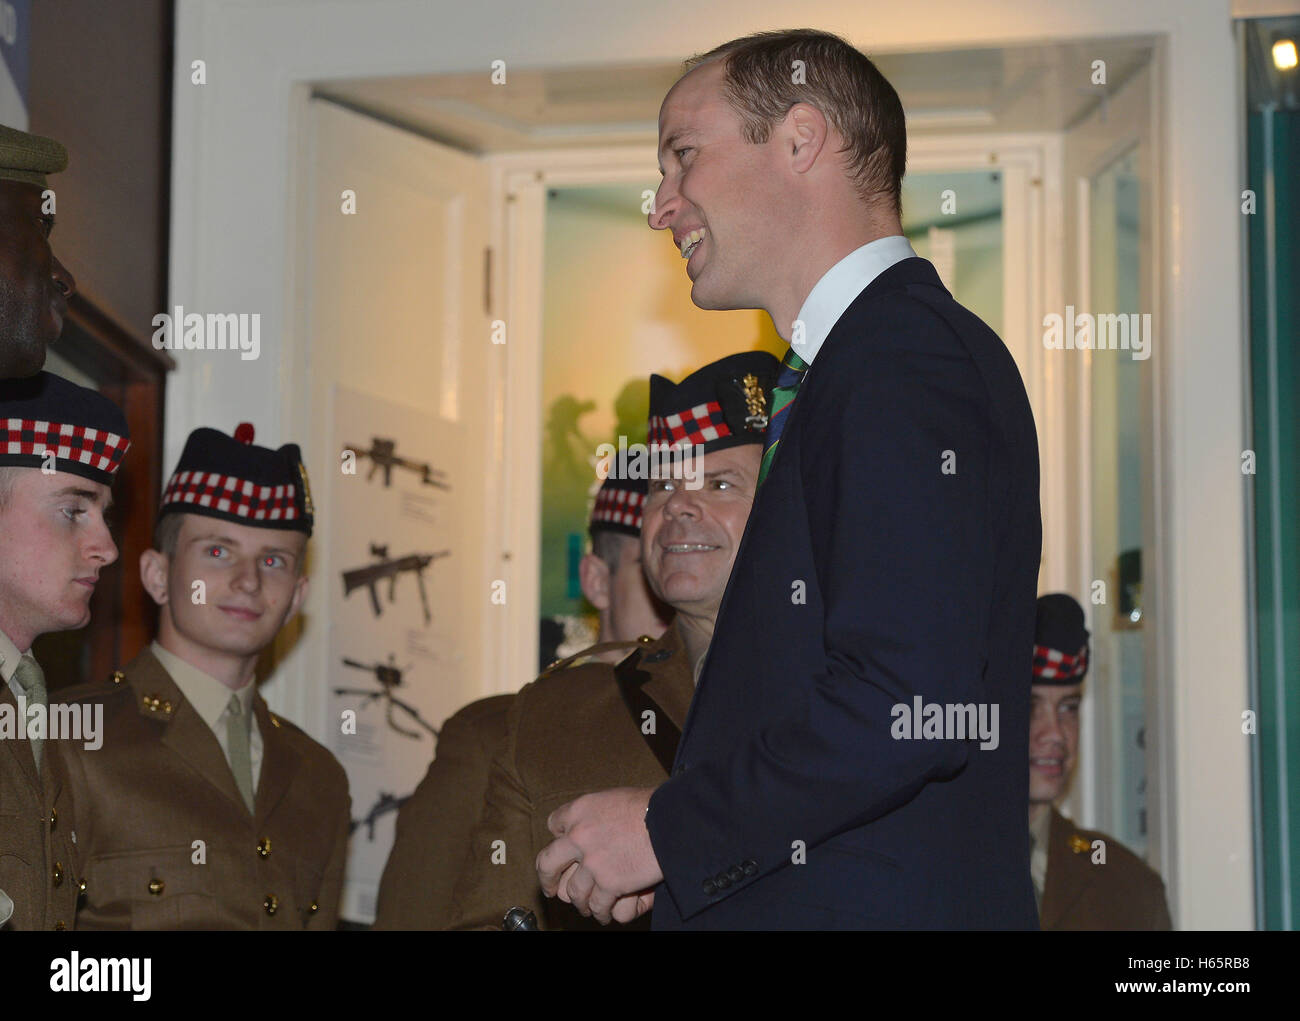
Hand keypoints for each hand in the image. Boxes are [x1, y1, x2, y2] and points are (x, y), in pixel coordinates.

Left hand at [536, 787, 662, 924]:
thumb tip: (596, 821)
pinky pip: (597, 905)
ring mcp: (592, 862)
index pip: (554, 824)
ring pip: (573, 892)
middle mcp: (579, 836)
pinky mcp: (609, 883)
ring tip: (586, 907)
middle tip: (551, 887)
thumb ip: (598, 812)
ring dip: (580, 902)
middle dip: (548, 878)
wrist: (670, 822)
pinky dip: (600, 912)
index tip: (564, 846)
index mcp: (579, 810)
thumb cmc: (651, 806)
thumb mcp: (615, 798)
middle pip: (547, 863)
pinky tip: (603, 913)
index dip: (559, 836)